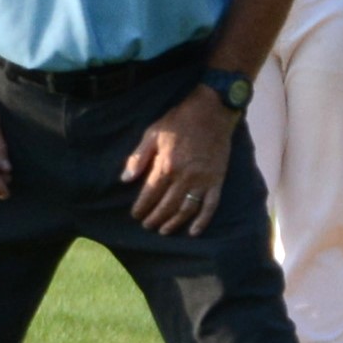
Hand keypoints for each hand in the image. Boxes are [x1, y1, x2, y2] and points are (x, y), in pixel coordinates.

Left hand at [122, 87, 233, 234]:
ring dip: (174, 223)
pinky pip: (210, 205)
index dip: (141, 207)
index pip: (150, 194)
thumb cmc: (178, 121)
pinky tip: (193, 231)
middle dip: (155, 218)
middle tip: (146, 225)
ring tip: (163, 230)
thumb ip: (138, 158)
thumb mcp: (152, 134)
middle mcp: (185, 177)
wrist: (211, 111)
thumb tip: (125, 179)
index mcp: (166, 165)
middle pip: (167, 205)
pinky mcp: (217, 180)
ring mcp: (203, 180)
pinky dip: (203, 221)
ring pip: (186, 210)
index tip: (135, 215)